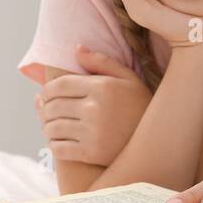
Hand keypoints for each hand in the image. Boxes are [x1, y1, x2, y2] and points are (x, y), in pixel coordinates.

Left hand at [35, 45, 150, 165]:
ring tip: (51, 126)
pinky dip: (54, 145)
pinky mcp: (91, 153)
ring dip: (48, 127)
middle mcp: (94, 109)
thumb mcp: (128, 78)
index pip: (59, 85)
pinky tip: (59, 142)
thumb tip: (77, 49)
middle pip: (52, 107)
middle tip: (46, 111)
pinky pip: (59, 148)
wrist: (157, 141)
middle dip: (45, 109)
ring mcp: (92, 133)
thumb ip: (102, 61)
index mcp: (102, 87)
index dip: (47, 90)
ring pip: (53, 128)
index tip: (46, 94)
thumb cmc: (140, 105)